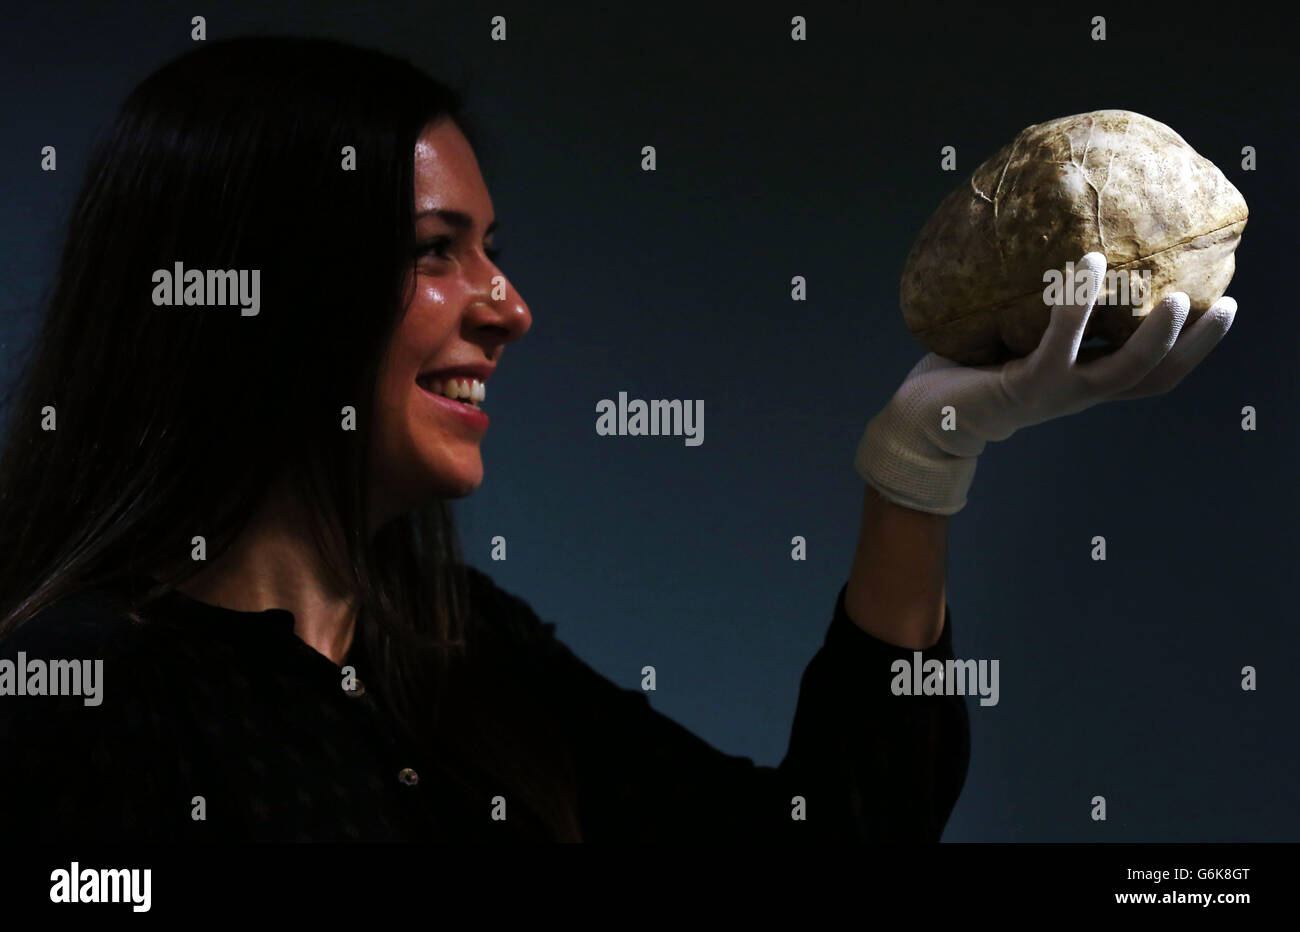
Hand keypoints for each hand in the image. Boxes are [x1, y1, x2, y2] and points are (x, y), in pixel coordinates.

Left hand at [854, 252, 1237, 514]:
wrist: (922, 420)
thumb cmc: (965, 373)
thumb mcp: (1015, 337)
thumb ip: (1039, 306)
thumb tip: (1053, 240)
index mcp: (1082, 382)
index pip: (1152, 373)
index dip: (1194, 348)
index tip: (1226, 308)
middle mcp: (1077, 394)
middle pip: (1153, 378)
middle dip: (1194, 345)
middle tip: (1224, 304)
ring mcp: (1054, 394)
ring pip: (1121, 372)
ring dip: (1152, 336)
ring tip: (1172, 296)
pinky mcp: (1023, 387)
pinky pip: (1058, 346)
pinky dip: (1074, 308)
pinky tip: (1082, 267)